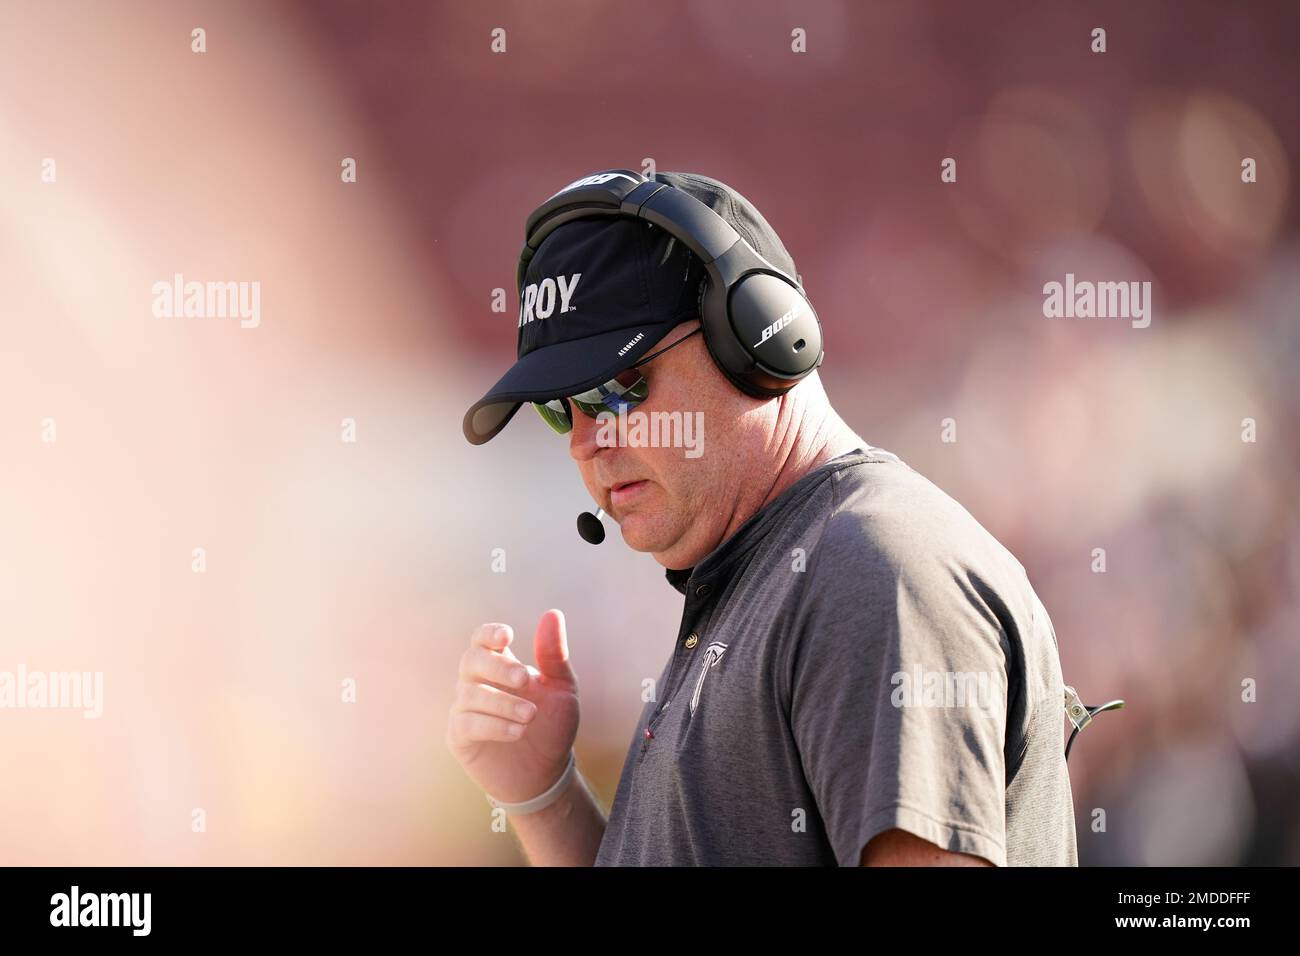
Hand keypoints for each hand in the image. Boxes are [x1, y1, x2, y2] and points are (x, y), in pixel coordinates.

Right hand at [446, 609, 580, 804]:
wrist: (546, 772)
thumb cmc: (552, 725)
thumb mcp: (562, 689)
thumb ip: (554, 655)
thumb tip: (551, 614)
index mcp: (500, 666)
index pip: (482, 639)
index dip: (489, 634)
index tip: (507, 636)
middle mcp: (477, 683)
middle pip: (471, 660)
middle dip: (498, 667)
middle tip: (525, 680)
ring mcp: (465, 709)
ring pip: (470, 694)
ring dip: (503, 703)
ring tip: (530, 716)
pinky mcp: (460, 737)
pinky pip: (466, 723)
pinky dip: (493, 725)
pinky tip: (517, 732)